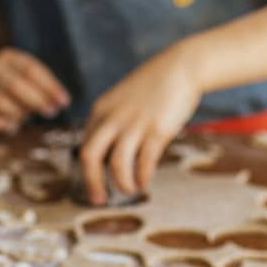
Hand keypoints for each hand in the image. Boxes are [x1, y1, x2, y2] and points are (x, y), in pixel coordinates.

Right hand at [0, 47, 70, 133]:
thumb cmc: (19, 83)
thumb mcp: (33, 78)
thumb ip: (47, 88)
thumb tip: (62, 102)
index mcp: (9, 57)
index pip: (30, 69)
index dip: (49, 86)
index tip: (64, 102)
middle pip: (14, 84)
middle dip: (36, 101)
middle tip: (50, 112)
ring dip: (17, 113)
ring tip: (26, 117)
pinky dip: (1, 124)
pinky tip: (12, 126)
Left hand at [80, 44, 202, 204]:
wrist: (182, 67)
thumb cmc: (154, 85)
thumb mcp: (123, 99)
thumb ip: (113, 120)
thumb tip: (109, 150)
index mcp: (101, 110)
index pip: (85, 144)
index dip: (87, 168)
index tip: (94, 182)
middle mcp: (113, 118)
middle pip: (90, 156)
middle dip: (92, 182)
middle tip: (99, 199)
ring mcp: (135, 124)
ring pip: (116, 164)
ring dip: (121, 183)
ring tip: (129, 189)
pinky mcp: (157, 130)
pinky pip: (144, 162)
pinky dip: (142, 177)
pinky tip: (145, 182)